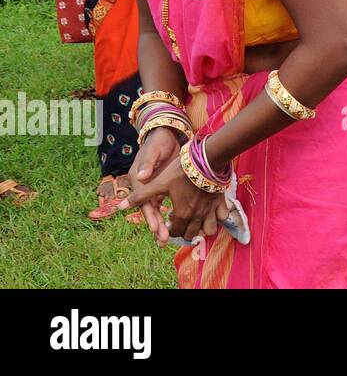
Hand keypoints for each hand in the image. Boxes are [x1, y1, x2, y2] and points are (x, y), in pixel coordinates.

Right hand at [128, 127, 181, 243]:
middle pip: (150, 210)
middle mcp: (144, 187)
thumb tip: (141, 176)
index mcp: (138, 181)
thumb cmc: (158, 143)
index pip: (144, 203)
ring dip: (163, 224)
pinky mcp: (164, 187)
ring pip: (158, 210)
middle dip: (157, 226)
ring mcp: (154, 188)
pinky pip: (166, 204)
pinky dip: (170, 214)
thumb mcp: (153, 152)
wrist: (167, 135)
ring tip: (169, 239)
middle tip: (163, 240)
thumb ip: (147, 164)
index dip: (150, 216)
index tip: (156, 228)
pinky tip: (179, 224)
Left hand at [128, 147, 223, 246]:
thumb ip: (141, 196)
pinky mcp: (221, 202)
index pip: (175, 231)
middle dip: (185, 232)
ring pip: (209, 230)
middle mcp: (197, 216)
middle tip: (181, 224)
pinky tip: (213, 213)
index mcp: (181, 213)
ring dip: (203, 229)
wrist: (207, 158)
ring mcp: (211, 210)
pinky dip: (218, 218)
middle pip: (191, 235)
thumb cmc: (181, 171)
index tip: (168, 224)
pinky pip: (222, 218)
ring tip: (197, 222)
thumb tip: (120, 207)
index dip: (169, 230)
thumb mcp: (159, 182)